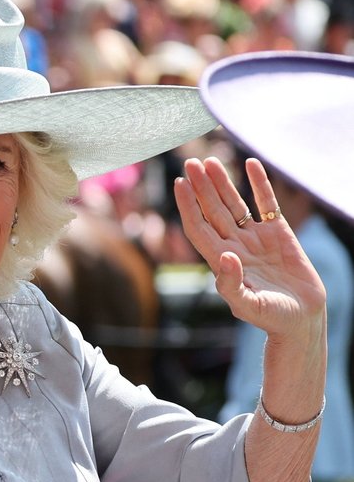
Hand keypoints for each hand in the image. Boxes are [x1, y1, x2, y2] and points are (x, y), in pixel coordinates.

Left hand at [174, 157, 325, 339]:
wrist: (301, 319)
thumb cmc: (270, 317)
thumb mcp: (247, 305)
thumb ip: (231, 285)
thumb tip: (225, 258)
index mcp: (221, 260)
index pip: (198, 227)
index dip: (187, 206)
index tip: (180, 184)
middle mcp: (234, 244)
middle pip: (212, 210)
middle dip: (201, 188)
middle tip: (190, 162)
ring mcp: (255, 237)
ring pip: (234, 203)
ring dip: (222, 183)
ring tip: (210, 162)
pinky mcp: (278, 233)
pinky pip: (266, 203)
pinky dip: (259, 184)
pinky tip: (250, 164)